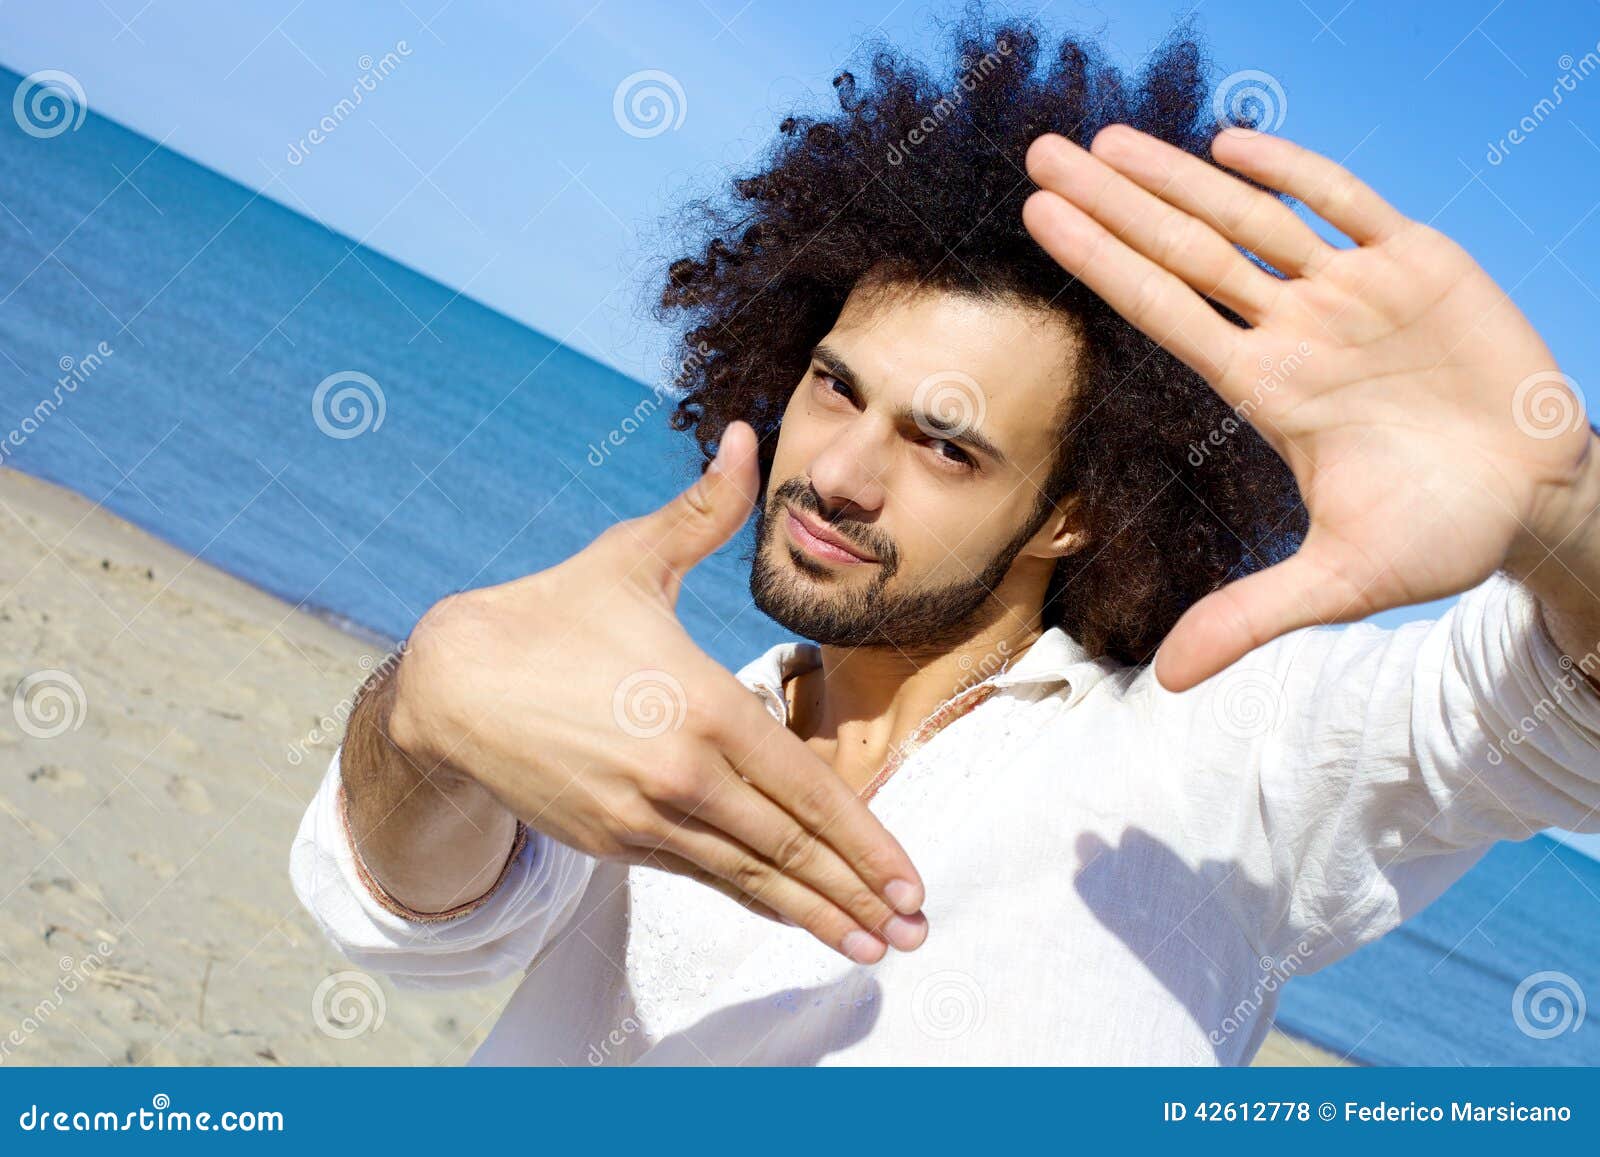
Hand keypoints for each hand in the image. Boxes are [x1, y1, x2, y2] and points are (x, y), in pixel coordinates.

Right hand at [388, 421, 926, 962]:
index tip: (910, 877)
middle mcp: (682, 773)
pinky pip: (702, 879)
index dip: (865, 838)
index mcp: (702, 703)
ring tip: (869, 947)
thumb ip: (704, 510)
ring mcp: (645, 817)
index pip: (807, 786)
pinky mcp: (613, 842)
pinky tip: (789, 917)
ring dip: (814, 916)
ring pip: (750, 876)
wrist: (449, 683)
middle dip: (858, 892)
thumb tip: (746, 436)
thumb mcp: (630, 557)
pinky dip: (753, 900)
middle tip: (914, 931)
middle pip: (790, 845)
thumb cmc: (550, 613)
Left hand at [1023, 124, 1598, 690]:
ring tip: (1108, 139)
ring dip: (1180, 179)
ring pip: (1252, 219)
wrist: (1539, 499)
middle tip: (1039, 154)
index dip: (1102, 265)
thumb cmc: (1440, 537)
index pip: (1164, 312)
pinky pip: (1351, 205)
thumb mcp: (1342, 583)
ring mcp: (1354, 294)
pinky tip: (1232, 145)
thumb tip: (1169, 682)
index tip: (1038, 220)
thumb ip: (1253, 617)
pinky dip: (1297, 175)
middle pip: (1186, 254)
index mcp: (1269, 391)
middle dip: (1114, 205)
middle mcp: (1296, 332)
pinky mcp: (1423, 266)